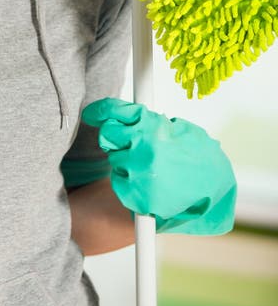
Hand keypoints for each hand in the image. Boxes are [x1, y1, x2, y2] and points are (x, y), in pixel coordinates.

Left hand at [81, 98, 236, 234]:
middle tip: (133, 144)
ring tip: (153, 168)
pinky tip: (150, 183)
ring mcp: (137, 171)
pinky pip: (119, 181)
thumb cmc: (199, 158)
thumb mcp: (180, 129)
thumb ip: (152, 122)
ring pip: (115, 158)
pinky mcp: (134, 194)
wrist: (215, 193)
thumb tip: (126, 115)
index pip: (115, 111)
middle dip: (116, 137)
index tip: (91, 113)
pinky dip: (129, 181)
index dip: (100, 110)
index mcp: (152, 125)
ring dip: (127, 161)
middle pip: (108, 134)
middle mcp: (142, 146)